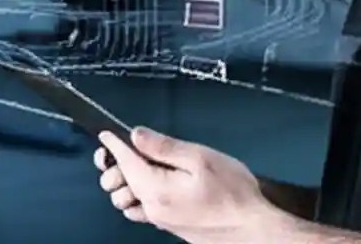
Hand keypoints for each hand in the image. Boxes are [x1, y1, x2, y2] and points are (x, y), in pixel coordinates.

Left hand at [95, 126, 286, 243]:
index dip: (113, 143)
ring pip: (125, 200)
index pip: (124, 161)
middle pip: (116, 184)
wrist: (253, 228)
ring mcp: (159, 219)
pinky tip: (153, 185)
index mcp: (155, 188)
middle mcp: (151, 207)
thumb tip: (135, 135)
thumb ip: (165, 147)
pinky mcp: (169, 225)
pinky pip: (141, 210)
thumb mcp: (200, 159)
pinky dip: (137, 196)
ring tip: (140, 165)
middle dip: (115, 163)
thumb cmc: (232, 192)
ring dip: (124, 182)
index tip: (106, 132)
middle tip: (128, 147)